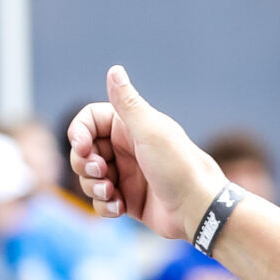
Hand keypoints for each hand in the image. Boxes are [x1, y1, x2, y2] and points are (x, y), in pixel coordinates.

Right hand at [67, 65, 225, 241]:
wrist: (200, 210)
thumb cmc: (178, 167)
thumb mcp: (151, 131)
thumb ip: (128, 103)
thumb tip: (115, 69)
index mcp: (130, 127)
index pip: (90, 121)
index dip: (79, 132)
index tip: (82, 147)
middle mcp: (126, 149)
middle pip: (84, 151)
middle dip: (84, 163)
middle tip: (101, 172)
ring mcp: (127, 175)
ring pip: (90, 177)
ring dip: (92, 186)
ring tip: (111, 193)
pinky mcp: (129, 200)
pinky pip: (102, 201)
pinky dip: (104, 205)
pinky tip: (119, 208)